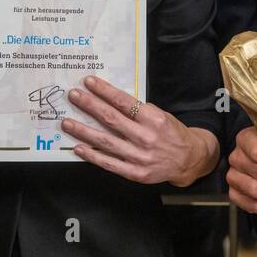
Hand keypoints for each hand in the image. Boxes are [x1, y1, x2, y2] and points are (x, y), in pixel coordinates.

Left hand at [62, 76, 216, 186]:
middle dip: (90, 106)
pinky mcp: (136, 173)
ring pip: (106, 142)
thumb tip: (111, 100)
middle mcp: (146, 137)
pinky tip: (79, 148)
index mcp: (154, 119)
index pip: (124, 102)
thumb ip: (139, 111)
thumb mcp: (161, 115)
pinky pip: (109, 163)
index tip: (89, 82)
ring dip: (84, 131)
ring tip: (67, 123)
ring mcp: (140, 157)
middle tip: (74, 96)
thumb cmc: (172, 133)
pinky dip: (92, 155)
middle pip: (111, 119)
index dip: (104, 91)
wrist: (189, 159)